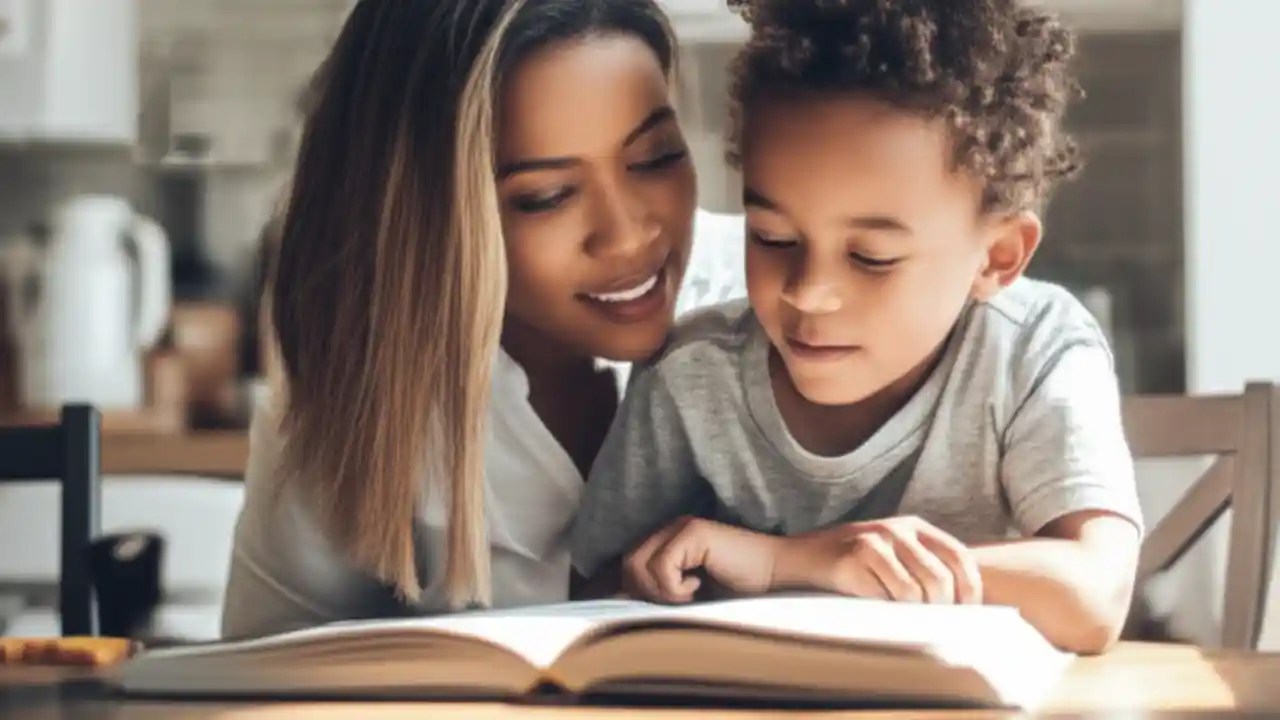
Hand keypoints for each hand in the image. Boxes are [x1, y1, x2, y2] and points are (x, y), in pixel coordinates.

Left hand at [622, 517, 781, 603]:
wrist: (776, 576)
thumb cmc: (738, 590)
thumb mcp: (689, 593)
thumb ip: (660, 591)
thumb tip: (623, 601)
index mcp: (669, 539)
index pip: (630, 563)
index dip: (638, 590)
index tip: (661, 608)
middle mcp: (672, 528)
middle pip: (629, 563)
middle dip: (647, 592)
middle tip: (678, 602)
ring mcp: (682, 527)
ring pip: (641, 565)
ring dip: (662, 591)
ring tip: (690, 595)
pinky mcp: (694, 532)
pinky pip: (662, 566)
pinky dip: (676, 587)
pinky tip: (699, 586)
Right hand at [776, 516, 982, 604]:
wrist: (799, 557)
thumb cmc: (853, 562)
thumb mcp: (893, 550)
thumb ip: (924, 564)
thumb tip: (963, 605)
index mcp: (914, 526)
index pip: (959, 557)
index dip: (970, 589)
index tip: (967, 613)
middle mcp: (896, 529)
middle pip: (939, 580)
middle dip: (939, 610)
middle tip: (930, 624)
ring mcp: (874, 542)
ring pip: (913, 593)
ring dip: (911, 615)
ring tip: (900, 618)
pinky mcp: (853, 560)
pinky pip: (884, 598)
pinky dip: (885, 612)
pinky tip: (875, 609)